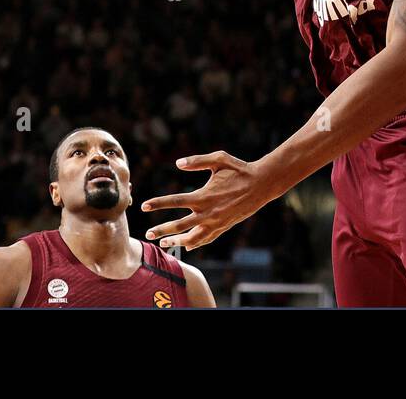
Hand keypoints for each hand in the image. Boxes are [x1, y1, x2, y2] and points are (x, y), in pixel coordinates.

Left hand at [140, 151, 274, 250]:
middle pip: (179, 225)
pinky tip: (187, 246)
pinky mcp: (224, 227)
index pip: (175, 201)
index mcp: (204, 196)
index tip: (144, 205)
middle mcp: (208, 213)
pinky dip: (195, 244)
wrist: (262, 185)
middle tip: (147, 234)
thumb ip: (197, 161)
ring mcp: (216, 223)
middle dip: (161, 230)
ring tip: (163, 243)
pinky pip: (207, 239)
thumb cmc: (239, 169)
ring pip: (192, 238)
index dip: (158, 203)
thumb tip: (178, 163)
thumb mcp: (219, 159)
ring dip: (176, 242)